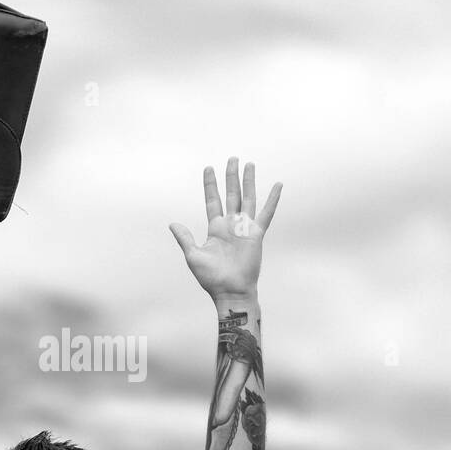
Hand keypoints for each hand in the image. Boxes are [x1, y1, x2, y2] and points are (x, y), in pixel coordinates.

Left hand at [169, 158, 281, 301]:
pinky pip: (267, 213)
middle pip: (231, 194)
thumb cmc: (211, 278)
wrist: (230, 291)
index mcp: (215, 228)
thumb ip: (185, 238)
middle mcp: (231, 224)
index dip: (210, 184)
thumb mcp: (193, 256)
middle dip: (231, 176)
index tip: (208, 168)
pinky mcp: (257, 234)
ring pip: (247, 198)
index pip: (212, 200)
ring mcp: (244, 228)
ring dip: (248, 181)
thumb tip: (172, 224)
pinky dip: (273, 199)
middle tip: (232, 158)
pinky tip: (278, 185)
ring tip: (249, 164)